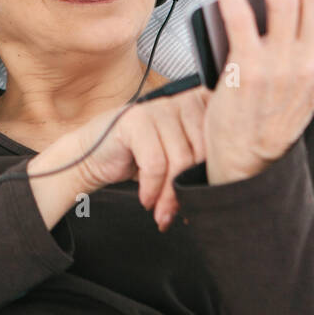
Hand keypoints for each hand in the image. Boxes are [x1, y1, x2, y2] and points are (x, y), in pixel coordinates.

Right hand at [64, 87, 210, 231]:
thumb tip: (220, 195)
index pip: (220, 143)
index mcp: (200, 106)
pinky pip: (156, 163)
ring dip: (170, 195)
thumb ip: (199, 165)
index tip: (203, 203)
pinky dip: (152, 187)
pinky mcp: (136, 119)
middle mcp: (183, 101)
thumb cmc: (138, 159)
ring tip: (162, 214)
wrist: (92, 156)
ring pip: (179, 160)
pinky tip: (145, 199)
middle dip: (190, 191)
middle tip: (180, 213)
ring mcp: (159, 108)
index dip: (212, 176)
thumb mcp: (177, 160)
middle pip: (201, 154)